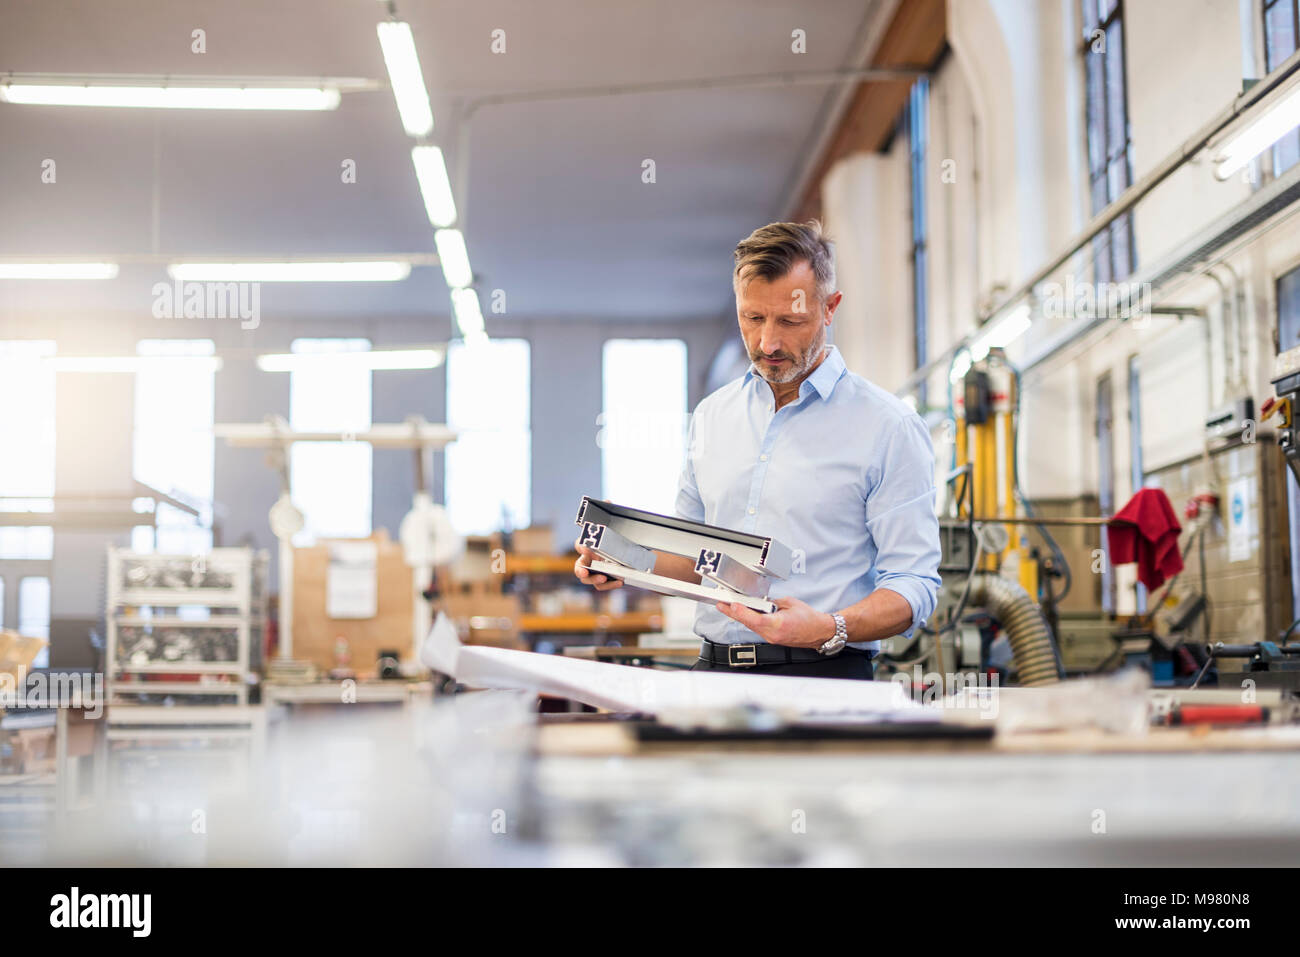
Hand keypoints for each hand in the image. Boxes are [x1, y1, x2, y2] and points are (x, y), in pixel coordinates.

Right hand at [573, 541, 623, 590]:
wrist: (613, 544)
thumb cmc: (599, 541)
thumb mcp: (592, 539)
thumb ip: (586, 542)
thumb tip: (585, 548)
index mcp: (584, 561)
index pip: (579, 567)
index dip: (580, 571)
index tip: (584, 572)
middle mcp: (590, 570)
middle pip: (587, 579)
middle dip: (594, 579)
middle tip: (603, 578)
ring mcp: (599, 576)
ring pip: (600, 584)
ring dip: (607, 585)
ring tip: (617, 582)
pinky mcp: (609, 579)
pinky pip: (611, 583)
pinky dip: (615, 583)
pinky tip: (621, 581)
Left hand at [714, 596, 835, 648]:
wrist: (819, 632)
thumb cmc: (809, 618)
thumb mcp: (789, 603)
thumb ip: (773, 602)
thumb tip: (761, 601)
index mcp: (779, 624)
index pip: (755, 619)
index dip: (741, 612)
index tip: (731, 605)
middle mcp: (773, 634)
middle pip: (749, 624)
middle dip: (734, 613)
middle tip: (721, 605)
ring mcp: (772, 638)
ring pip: (752, 627)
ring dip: (740, 617)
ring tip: (729, 608)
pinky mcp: (773, 639)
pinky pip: (758, 629)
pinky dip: (750, 621)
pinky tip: (745, 615)